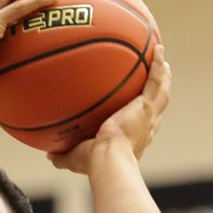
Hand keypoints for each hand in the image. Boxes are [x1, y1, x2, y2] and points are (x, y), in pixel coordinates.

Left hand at [47, 45, 171, 174]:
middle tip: (159, 75)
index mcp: (135, 138)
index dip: (143, 112)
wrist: (108, 159)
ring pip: (161, 90)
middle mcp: (146, 127)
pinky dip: (158, 64)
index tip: (140, 104)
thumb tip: (49, 155)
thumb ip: (64, 155)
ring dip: (163, 74)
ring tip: (161, 57)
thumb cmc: (94, 163)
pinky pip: (155, 80)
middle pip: (157, 104)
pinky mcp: (146, 106)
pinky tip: (157, 48)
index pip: (141, 123)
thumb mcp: (76, 158)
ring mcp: (149, 116)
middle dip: (158, 90)